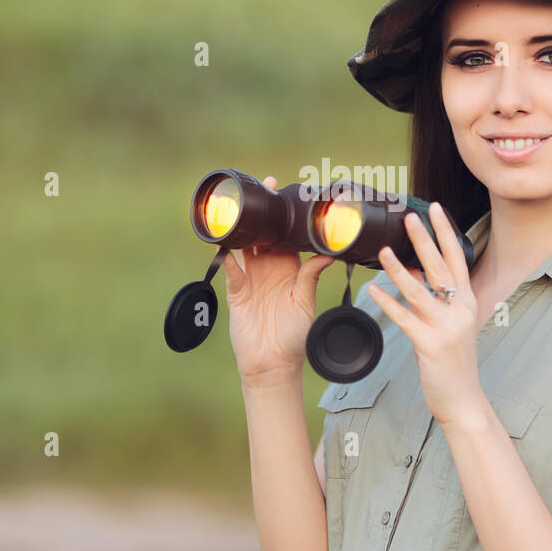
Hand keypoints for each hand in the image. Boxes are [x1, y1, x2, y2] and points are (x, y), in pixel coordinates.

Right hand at [221, 176, 335, 385]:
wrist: (274, 363)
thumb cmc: (295, 335)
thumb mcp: (306, 302)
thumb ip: (311, 276)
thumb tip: (328, 254)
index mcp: (289, 268)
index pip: (286, 236)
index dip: (285, 217)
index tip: (286, 195)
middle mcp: (269, 269)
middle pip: (263, 235)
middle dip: (262, 213)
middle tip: (262, 187)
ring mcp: (251, 279)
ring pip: (244, 246)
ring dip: (242, 228)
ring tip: (240, 207)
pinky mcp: (236, 291)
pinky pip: (230, 269)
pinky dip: (225, 256)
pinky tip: (223, 243)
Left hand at [365, 203, 484, 425]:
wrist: (463, 399)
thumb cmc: (454, 361)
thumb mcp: (451, 323)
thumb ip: (435, 299)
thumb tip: (413, 272)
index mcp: (466, 301)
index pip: (457, 258)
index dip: (446, 232)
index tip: (435, 209)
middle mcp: (460, 310)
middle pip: (439, 268)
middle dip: (424, 240)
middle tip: (409, 217)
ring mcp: (446, 327)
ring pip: (419, 291)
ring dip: (399, 269)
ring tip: (383, 251)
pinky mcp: (430, 344)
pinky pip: (404, 318)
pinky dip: (387, 302)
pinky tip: (372, 290)